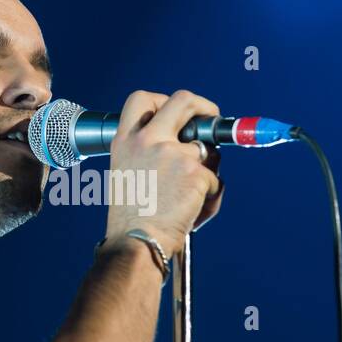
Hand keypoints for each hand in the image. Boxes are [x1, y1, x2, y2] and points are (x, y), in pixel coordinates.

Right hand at [103, 89, 225, 255]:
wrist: (136, 242)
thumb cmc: (132, 218)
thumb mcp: (127, 173)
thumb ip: (149, 152)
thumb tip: (190, 144)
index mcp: (126, 140)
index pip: (142, 99)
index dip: (163, 100)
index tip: (177, 114)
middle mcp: (149, 140)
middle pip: (184, 100)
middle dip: (205, 107)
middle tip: (212, 120)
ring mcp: (174, 153)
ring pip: (208, 150)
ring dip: (208, 170)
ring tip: (191, 197)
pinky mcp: (196, 172)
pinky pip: (215, 180)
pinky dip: (209, 197)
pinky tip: (192, 212)